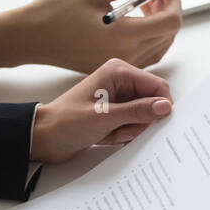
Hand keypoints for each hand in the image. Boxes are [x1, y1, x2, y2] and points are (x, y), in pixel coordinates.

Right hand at [0, 0, 182, 78]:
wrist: (29, 37)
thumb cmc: (57, 10)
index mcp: (125, 36)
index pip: (171, 22)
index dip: (175, 2)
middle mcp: (128, 55)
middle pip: (168, 35)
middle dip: (168, 11)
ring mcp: (120, 64)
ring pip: (159, 47)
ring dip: (159, 25)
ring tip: (144, 5)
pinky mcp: (112, 66)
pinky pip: (145, 55)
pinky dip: (149, 37)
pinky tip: (134, 21)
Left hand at [30, 58, 172, 163]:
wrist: (44, 138)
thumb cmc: (66, 123)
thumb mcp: (104, 117)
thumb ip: (137, 111)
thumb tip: (165, 106)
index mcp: (118, 72)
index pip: (157, 86)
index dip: (159, 107)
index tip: (150, 124)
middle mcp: (121, 81)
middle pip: (152, 102)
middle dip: (141, 122)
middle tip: (122, 130)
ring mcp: (119, 96)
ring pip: (145, 115)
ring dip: (132, 129)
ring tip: (111, 133)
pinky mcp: (116, 111)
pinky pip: (135, 123)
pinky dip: (125, 133)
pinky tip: (108, 135)